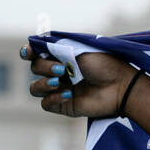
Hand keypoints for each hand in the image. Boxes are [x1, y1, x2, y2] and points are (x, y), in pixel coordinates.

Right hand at [20, 46, 136, 118]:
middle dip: (44, 67)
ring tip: (62, 82)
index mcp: (61, 57)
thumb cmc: (105, 65)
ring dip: (44, 83)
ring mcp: (61, 90)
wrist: (121, 86)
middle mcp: (59, 73)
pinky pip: (45, 104)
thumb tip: (33, 43)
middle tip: (63, 69)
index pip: (35, 54)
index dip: (27, 52)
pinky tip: (68, 94)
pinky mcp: (66, 106)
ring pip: (35, 88)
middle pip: (35, 69)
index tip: (29, 52)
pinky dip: (52, 98)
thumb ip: (55, 46)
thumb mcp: (79, 50)